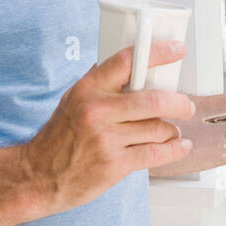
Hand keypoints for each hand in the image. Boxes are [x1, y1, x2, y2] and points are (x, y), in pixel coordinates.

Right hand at [25, 40, 194, 212]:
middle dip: (179, 102)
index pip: (127, 61)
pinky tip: (179, 145)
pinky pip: (156, 153)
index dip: (158, 52)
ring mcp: (107, 139)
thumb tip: (132, 65)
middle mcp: (97, 111)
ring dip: (173, 130)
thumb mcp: (73, 100)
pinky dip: (174, 149)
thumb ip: (101, 84)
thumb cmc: (59, 137)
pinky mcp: (115, 164)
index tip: (177, 50)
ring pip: (158, 128)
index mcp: (88, 89)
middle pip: (154, 100)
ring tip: (173, 130)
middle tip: (186, 105)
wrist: (39, 175)